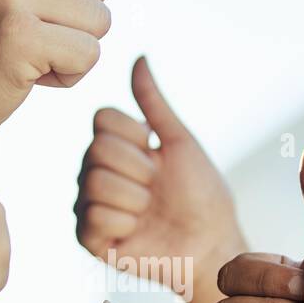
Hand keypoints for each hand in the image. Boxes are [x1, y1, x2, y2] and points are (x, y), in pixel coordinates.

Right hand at [75, 57, 244, 302]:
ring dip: (135, 199)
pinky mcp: (90, 239)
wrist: (213, 244)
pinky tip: (137, 232)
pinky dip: (124, 223)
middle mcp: (97, 173)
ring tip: (150, 211)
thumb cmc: (203, 195)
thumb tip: (140, 58)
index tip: (157, 154)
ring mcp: (91, 205)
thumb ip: (154, 103)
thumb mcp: (180, 142)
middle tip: (156, 188)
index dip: (136, 136)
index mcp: (117, 147)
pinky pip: (92, 218)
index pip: (102, 119)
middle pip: (97, 150)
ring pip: (95, 183)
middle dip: (140, 170)